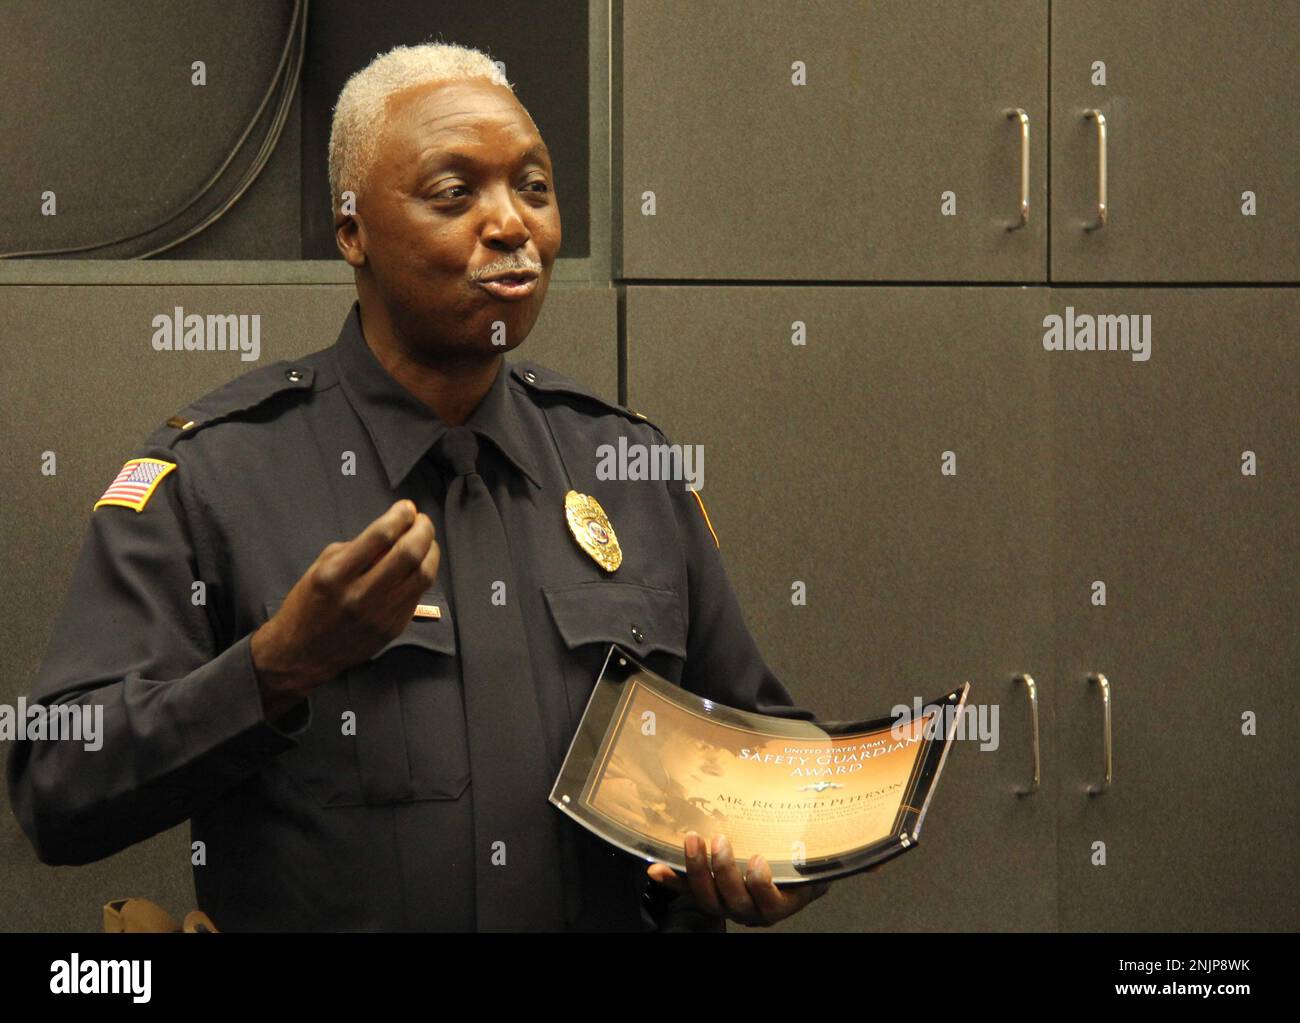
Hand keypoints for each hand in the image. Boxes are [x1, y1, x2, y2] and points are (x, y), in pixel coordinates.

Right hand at [251, 499, 438, 716]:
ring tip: (426, 540)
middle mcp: (360, 596)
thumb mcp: (322, 567)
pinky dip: (424, 572)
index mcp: (335, 575)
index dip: (399, 516)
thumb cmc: (309, 603)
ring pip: (423, 575)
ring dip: (430, 551)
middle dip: (422, 529)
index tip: (407, 507)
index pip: (380, 536)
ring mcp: (380, 615)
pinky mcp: (394, 628)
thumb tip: (395, 528)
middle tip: (422, 520)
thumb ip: (357, 548)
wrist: (303, 653)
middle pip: (408, 554)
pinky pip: (419, 594)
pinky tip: (420, 563)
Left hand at [646, 831, 851, 927]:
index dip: (760, 885)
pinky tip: (655, 868)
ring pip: (706, 896)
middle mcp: (749, 908)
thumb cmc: (800, 861)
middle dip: (723, 871)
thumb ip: (852, 860)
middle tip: (722, 840)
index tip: (759, 860)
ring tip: (694, 840)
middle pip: (732, 900)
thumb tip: (883, 860)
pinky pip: (683, 890)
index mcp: (779, 902)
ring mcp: (723, 900)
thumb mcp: (825, 860)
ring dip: (695, 870)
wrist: (775, 864)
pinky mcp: (702, 889)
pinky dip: (669, 880)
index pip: (768, 903)